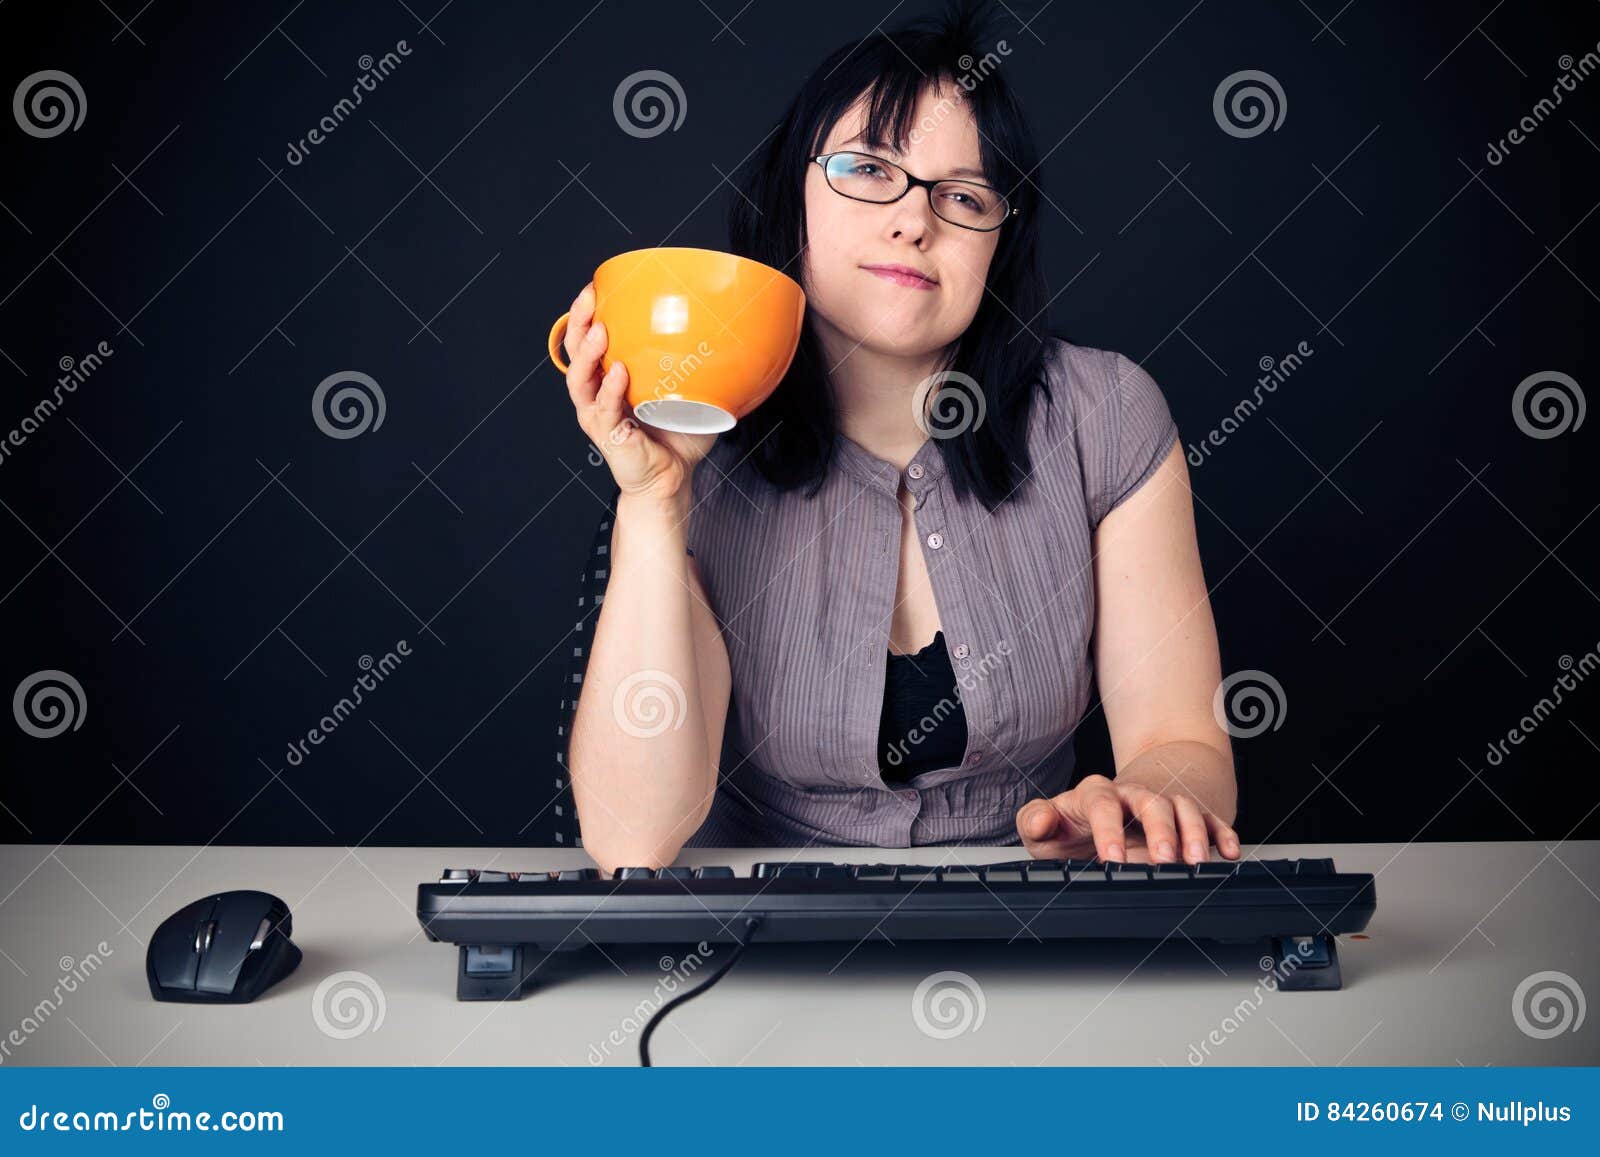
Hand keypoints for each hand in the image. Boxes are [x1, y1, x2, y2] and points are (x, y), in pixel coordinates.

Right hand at [561, 282, 719, 502]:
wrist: (672, 479)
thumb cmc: (677, 438)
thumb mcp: (689, 393)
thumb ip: (701, 367)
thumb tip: (734, 338)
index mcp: (610, 380)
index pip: (590, 341)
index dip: (587, 314)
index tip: (597, 287)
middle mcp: (597, 394)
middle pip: (575, 352)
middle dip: (579, 321)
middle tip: (591, 297)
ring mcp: (599, 416)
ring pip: (579, 379)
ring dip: (588, 353)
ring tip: (600, 331)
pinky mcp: (608, 436)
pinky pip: (605, 409)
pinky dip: (610, 390)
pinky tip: (618, 372)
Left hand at [1014, 773, 1241, 863]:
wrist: (1116, 805)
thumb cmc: (1079, 823)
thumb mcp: (1049, 825)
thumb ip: (1036, 822)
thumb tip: (1038, 822)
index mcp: (1096, 795)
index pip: (1102, 804)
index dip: (1108, 830)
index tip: (1112, 860)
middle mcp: (1133, 795)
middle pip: (1150, 801)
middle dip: (1159, 829)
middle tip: (1163, 859)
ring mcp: (1164, 803)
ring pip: (1182, 808)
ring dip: (1193, 832)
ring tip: (1196, 861)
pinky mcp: (1190, 817)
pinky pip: (1211, 820)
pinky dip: (1222, 834)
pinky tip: (1228, 852)